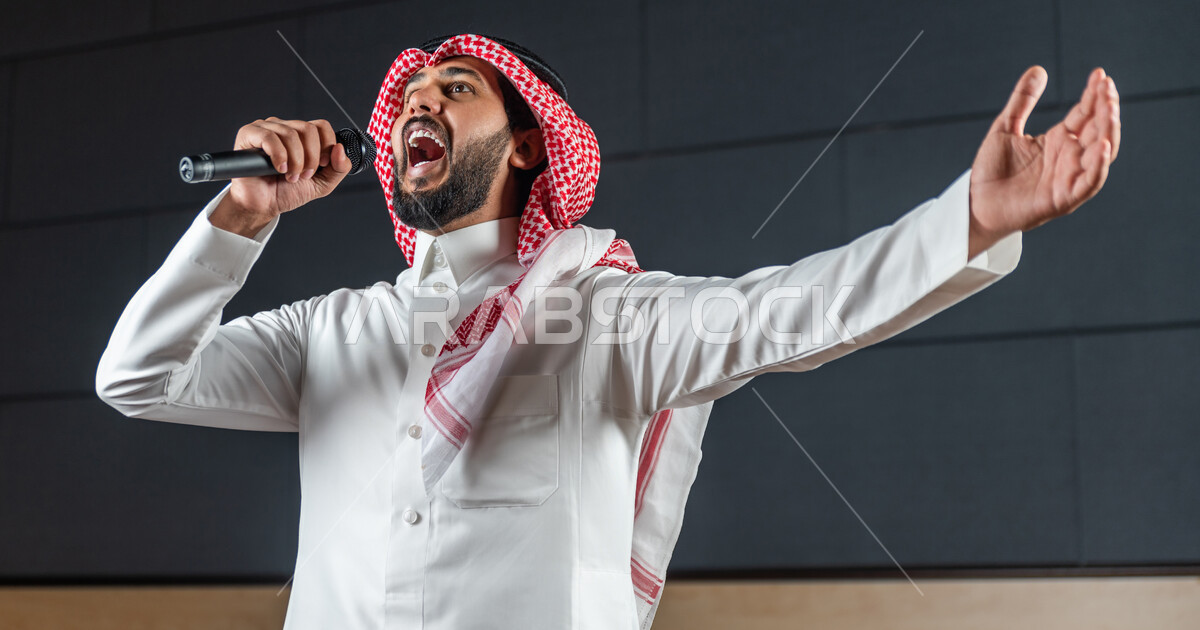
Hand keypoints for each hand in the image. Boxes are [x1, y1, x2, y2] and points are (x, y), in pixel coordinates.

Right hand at [210, 117, 352, 236]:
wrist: (263, 205)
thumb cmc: (287, 192)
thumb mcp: (322, 183)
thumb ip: (338, 168)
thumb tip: (340, 148)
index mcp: (301, 135)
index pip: (321, 125)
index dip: (326, 145)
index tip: (322, 165)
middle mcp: (284, 127)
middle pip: (308, 128)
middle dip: (311, 157)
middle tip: (303, 175)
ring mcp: (266, 128)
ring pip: (291, 134)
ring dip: (295, 161)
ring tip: (290, 176)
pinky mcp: (248, 134)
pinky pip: (269, 137)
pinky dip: (279, 156)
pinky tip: (279, 168)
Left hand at [967, 66, 1120, 257]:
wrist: (975, 203)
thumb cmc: (992, 170)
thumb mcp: (1005, 128)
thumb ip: (1022, 101)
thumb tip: (1037, 69)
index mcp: (1059, 140)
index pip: (1085, 114)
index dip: (1094, 95)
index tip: (1099, 74)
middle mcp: (1070, 157)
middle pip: (1099, 129)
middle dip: (1106, 108)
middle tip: (1106, 86)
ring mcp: (1069, 177)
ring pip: (1101, 153)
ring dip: (1108, 130)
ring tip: (1108, 107)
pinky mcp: (1064, 198)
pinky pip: (1090, 182)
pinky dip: (1098, 165)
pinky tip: (1100, 144)